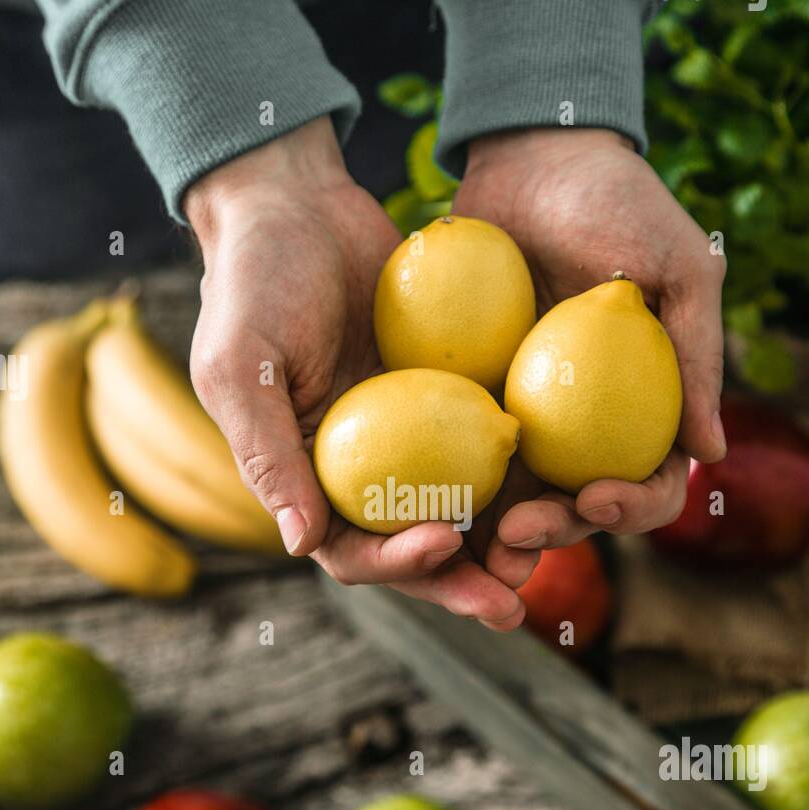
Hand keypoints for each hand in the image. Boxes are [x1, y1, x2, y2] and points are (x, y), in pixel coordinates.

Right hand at [185, 117, 522, 619]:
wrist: (298, 205)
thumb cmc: (255, 280)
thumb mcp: (242, 362)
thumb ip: (267, 450)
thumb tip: (301, 544)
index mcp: (309, 477)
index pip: (353, 549)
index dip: (397, 562)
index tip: (446, 538)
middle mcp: (364, 470)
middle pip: (417, 548)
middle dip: (462, 582)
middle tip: (512, 604)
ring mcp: (411, 436)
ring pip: (464, 509)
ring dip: (503, 541)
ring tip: (550, 552)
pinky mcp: (450, 397)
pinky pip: (488, 443)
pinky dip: (521, 470)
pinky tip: (567, 481)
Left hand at [453, 127, 726, 563]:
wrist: (534, 151)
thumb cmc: (618, 202)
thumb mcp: (679, 267)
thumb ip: (695, 356)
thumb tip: (710, 454)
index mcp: (642, 406)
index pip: (649, 482)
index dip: (633, 506)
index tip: (598, 495)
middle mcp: (583, 422)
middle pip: (574, 506)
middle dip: (554, 532)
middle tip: (518, 531)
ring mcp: (522, 412)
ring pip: (513, 495)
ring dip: (496, 531)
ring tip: (470, 541)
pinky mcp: (465, 392)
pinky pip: (454, 448)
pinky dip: (446, 482)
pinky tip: (421, 500)